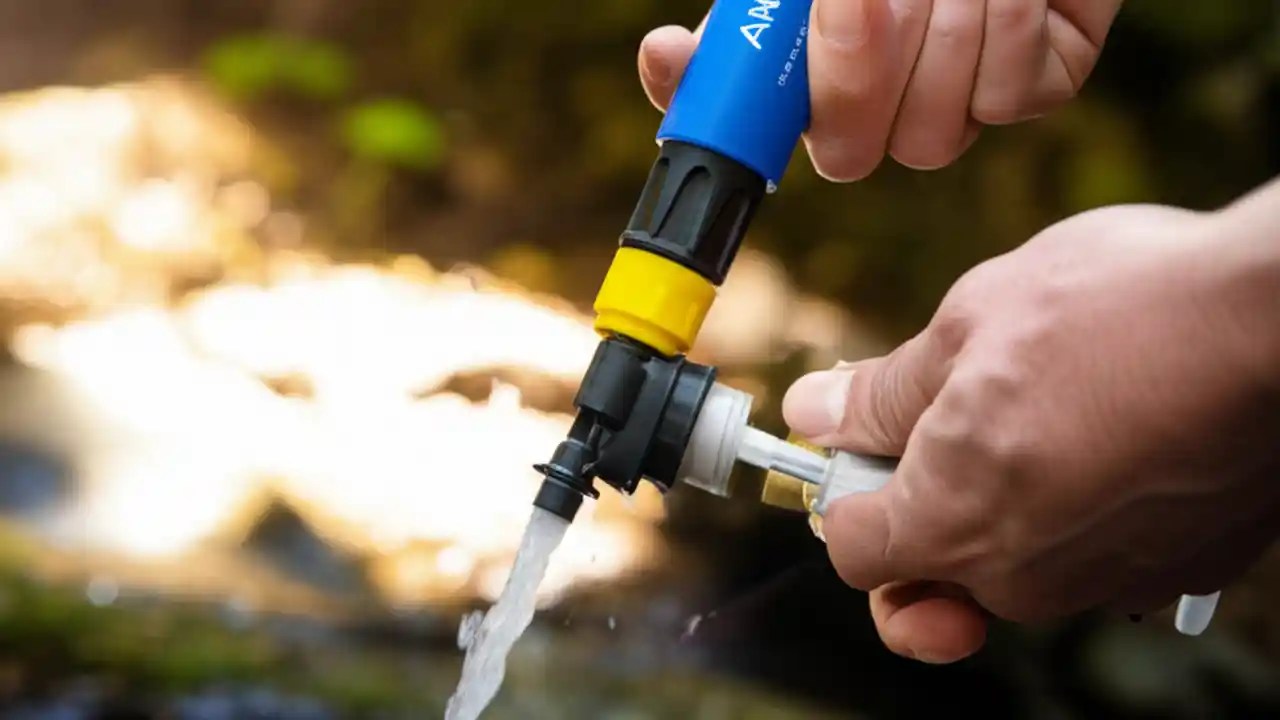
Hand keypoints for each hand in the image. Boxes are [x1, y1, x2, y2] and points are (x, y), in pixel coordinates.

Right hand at [639, 0, 1121, 180]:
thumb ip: (762, 5)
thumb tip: (667, 53)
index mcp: (811, 71)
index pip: (743, 137)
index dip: (727, 126)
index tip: (702, 60)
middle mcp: (875, 107)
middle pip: (846, 156)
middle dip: (857, 73)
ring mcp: (955, 105)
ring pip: (932, 138)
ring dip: (941, 33)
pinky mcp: (1033, 87)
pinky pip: (1008, 97)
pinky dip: (1005, 27)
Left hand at [782, 184, 1279, 662]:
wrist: (1277, 321)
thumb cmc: (1121, 309)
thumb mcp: (968, 324)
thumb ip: (883, 392)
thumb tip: (817, 413)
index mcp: (952, 521)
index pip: (855, 554)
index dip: (846, 496)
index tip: (864, 448)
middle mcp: (1024, 576)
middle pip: (933, 569)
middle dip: (925, 505)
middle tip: (951, 425)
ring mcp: (1105, 581)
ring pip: (1015, 562)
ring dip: (1006, 499)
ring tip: (1041, 404)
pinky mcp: (1174, 569)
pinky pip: (1092, 552)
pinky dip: (1081, 504)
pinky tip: (1104, 428)